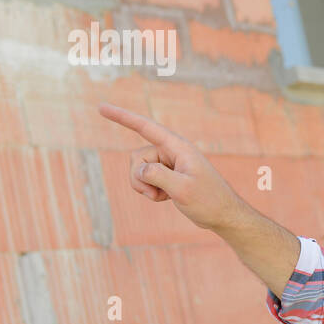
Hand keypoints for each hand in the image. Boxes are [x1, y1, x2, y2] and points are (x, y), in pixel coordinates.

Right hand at [98, 102, 249, 233]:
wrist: (223, 215)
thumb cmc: (209, 201)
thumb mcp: (183, 189)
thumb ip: (159, 176)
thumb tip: (140, 169)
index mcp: (178, 147)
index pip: (145, 127)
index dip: (122, 117)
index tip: (100, 107)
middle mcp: (172, 151)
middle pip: (136, 157)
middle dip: (139, 178)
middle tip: (156, 193)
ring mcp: (168, 164)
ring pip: (138, 170)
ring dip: (144, 187)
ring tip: (165, 197)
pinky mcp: (167, 176)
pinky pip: (145, 180)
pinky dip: (150, 192)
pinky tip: (167, 198)